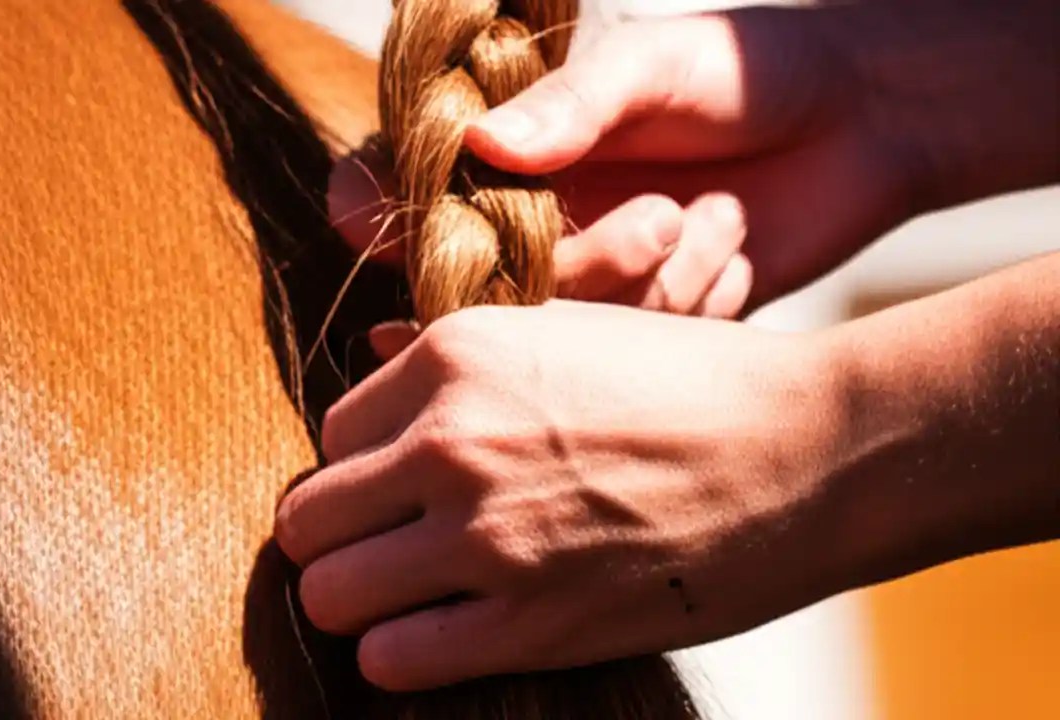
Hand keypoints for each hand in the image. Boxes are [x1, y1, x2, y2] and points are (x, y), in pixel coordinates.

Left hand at [274, 301, 855, 690]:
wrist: (805, 450)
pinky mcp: (529, 623)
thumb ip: (460, 367)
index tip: (398, 486)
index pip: (331, 431)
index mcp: (455, 356)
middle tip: (382, 547)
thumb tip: (375, 397)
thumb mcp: (564, 335)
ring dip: (356, 600)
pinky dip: (397, 653)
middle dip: (336, 537)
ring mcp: (485, 537)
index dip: (361, 465)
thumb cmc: (690, 385)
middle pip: (308, 518)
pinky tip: (438, 635)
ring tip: (403, 596)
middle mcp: (450, 443)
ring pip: (327, 594)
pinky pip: (390, 658)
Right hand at [331, 7, 917, 316]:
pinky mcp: (643, 323)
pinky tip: (733, 244)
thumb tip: (477, 145)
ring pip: (553, 334)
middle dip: (570, 269)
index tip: (414, 226)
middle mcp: (528, 222)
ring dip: (640, 283)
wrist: (862, 118)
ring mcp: (584, 281)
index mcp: (505, 150)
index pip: (397, 189)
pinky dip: (690, 301)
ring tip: (708, 215)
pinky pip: (629, 350)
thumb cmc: (746, 67)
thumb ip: (570, 106)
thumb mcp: (654, 66)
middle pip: (472, 290)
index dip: (380, 218)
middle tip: (655, 219)